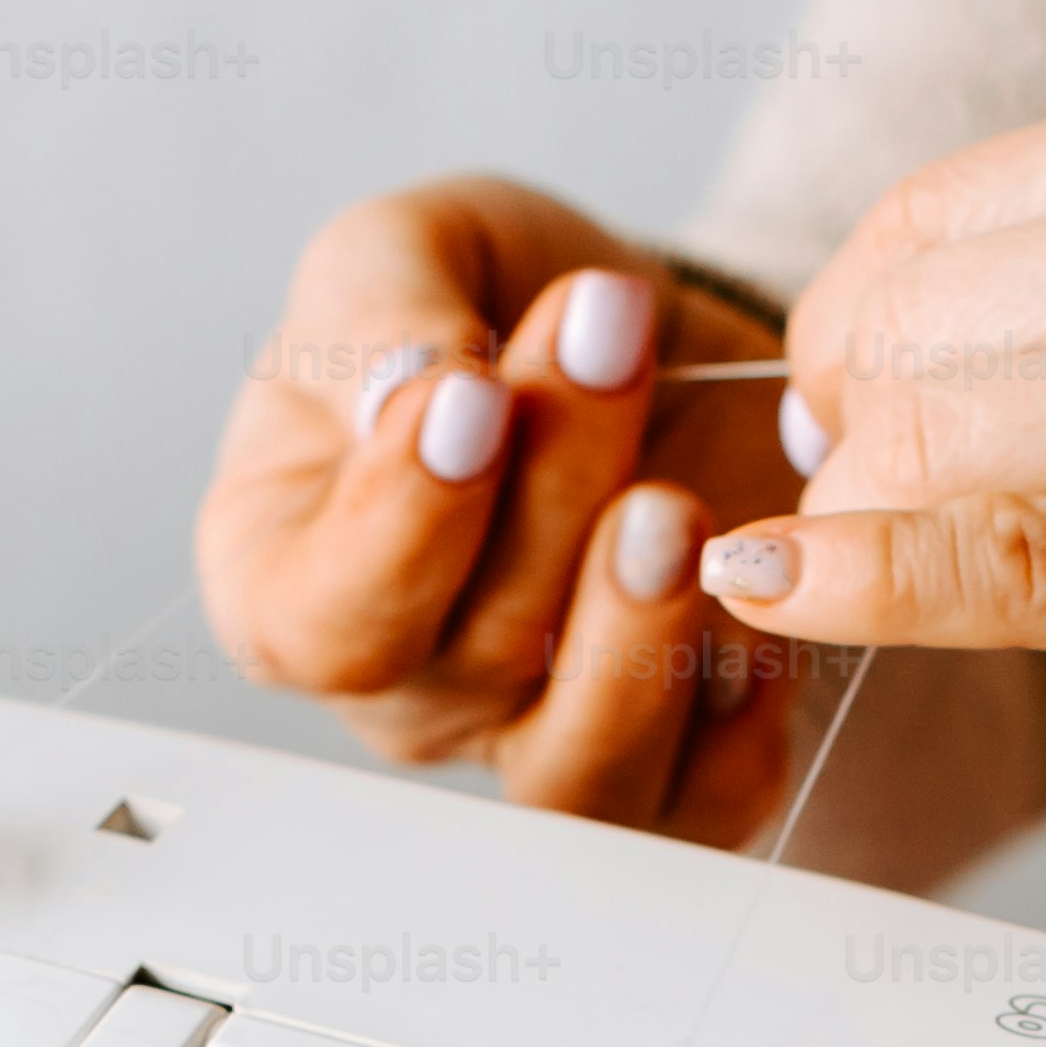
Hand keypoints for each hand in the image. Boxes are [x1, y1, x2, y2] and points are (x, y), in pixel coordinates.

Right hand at [196, 178, 816, 842]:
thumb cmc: (487, 306)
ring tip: (679, 499)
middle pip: (472, 665)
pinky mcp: (672, 757)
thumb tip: (406, 384)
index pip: (320, 622)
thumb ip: (377, 309)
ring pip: (583, 769)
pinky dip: (748, 701)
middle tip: (609, 343)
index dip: (400, 523)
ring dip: (639, 637)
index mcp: (286, 581)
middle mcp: (407, 691)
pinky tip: (760, 579)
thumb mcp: (408, 253)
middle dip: (552, 497)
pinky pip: (709, 793)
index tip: (476, 393)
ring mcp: (535, 739)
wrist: (634, 337)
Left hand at [692, 70, 1045, 810]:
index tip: (869, 420)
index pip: (920, 224)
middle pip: (900, 340)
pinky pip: (992, 566)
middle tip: (908, 517)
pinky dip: (856, 583)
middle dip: (860, 447)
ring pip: (923, 452)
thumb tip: (866, 348)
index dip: (859, 343)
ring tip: (956, 577)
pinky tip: (771, 595)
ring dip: (883, 536)